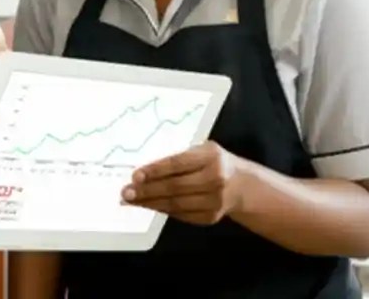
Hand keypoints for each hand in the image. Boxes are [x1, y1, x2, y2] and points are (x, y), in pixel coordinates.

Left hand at [121, 141, 245, 225]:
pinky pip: (181, 215)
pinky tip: (147, 205)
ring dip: (150, 203)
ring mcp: (214, 201)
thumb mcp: (201, 150)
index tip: (135, 176)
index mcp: (210, 157)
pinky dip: (161, 210)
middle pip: (175, 187)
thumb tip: (144, 170)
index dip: (155, 171)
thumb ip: (179, 157)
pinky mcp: (210, 217)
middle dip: (147, 190)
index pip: (177, 164)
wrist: (242, 184)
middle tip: (126, 192)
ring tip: (131, 200)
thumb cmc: (213, 162)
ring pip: (176, 204)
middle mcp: (215, 179)